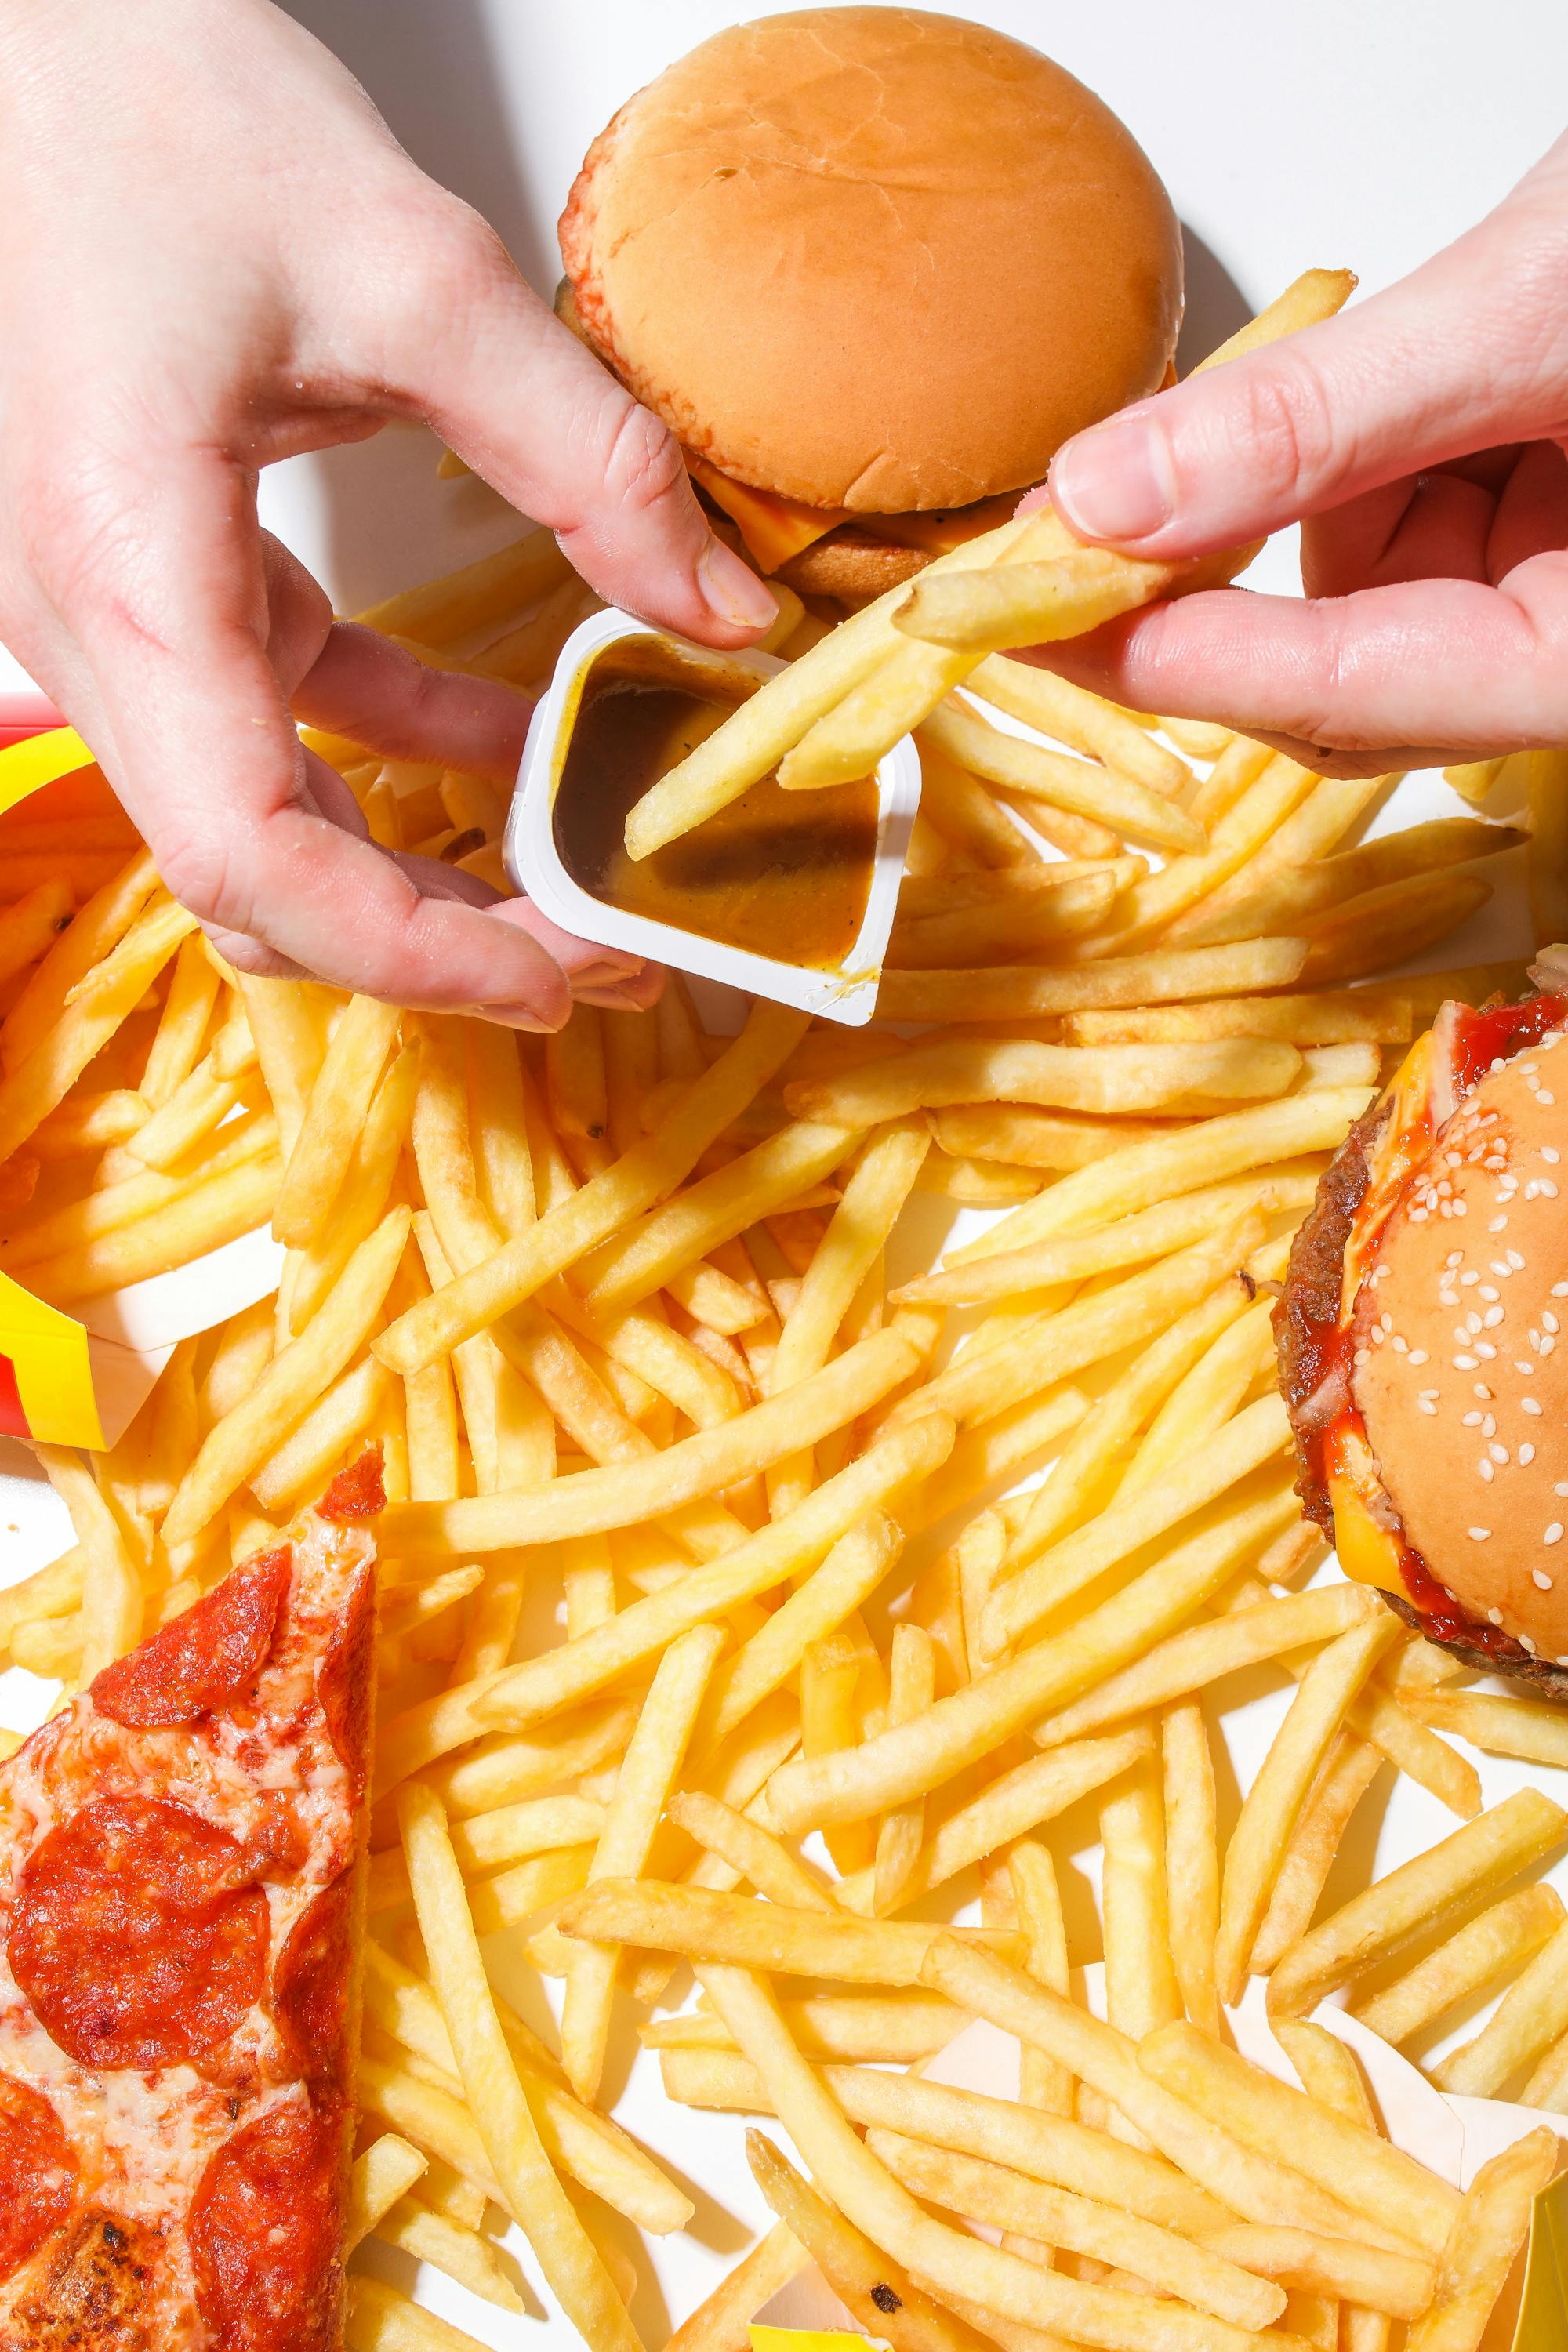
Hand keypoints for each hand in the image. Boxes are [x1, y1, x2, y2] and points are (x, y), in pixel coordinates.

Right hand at [0, 0, 776, 1022]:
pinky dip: (391, 751)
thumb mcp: (410, 271)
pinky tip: (511, 750)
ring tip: (572, 883)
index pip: (252, 854)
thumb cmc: (145, 104)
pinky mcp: (153, 573)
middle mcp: (92, 618)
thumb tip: (719, 608)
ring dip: (410, 870)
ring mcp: (112, 608)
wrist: (25, 25)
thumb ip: (583, 451)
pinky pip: (274, 718)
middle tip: (603, 951)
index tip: (559, 972)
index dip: (410, 953)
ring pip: (257, 821)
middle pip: (254, 876)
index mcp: (127, 564)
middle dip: (430, 943)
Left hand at [1037, 134, 1567, 774]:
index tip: (1022, 620)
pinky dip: (1343, 447)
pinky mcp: (1529, 516)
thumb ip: (1325, 413)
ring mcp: (1550, 583)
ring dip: (1288, 492)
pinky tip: (1372, 376)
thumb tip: (1110, 499)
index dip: (1177, 663)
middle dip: (1201, 594)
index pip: (1353, 694)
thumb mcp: (1534, 304)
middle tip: (1044, 537)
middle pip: (1339, 674)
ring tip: (1328, 375)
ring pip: (1352, 586)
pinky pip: (1393, 510)